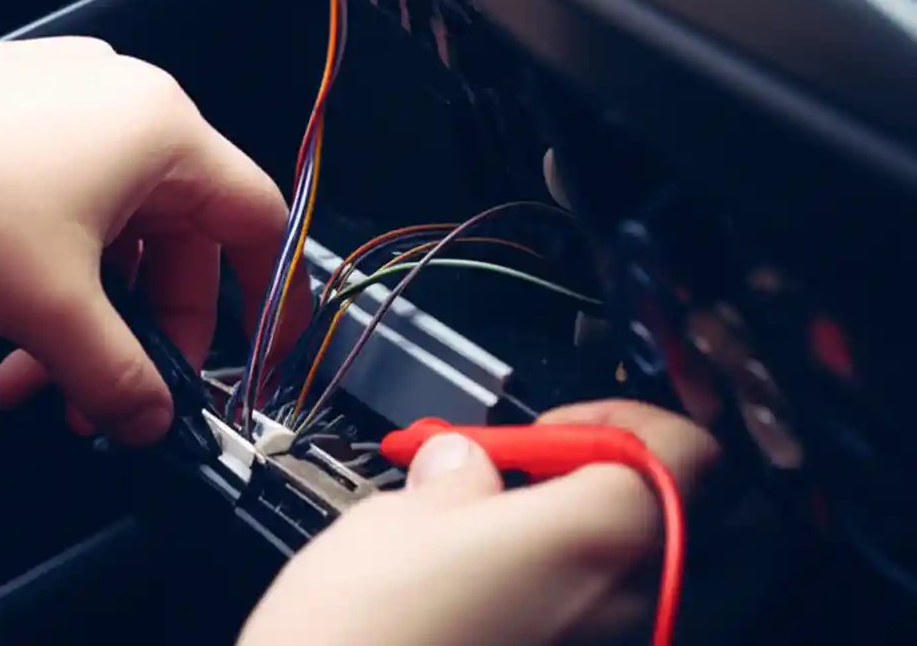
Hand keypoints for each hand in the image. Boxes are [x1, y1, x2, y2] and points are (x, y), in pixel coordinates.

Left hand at [0, 37, 309, 444]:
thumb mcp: (50, 307)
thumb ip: (119, 376)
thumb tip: (152, 418)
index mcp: (163, 132)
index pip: (254, 223)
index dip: (265, 300)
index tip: (258, 354)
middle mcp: (127, 111)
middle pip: (178, 246)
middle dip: (143, 333)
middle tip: (115, 392)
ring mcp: (73, 113)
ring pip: (116, 240)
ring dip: (87, 318)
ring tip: (39, 377)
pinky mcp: (25, 126)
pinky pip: (71, 216)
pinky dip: (55, 278)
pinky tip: (13, 330)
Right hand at [239, 401, 719, 645]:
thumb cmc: (356, 641)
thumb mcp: (394, 521)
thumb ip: (455, 479)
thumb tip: (464, 465)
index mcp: (596, 538)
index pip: (687, 452)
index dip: (626, 421)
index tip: (557, 428)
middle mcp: (628, 609)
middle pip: (678, 520)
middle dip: (613, 485)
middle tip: (532, 478)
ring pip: (642, 580)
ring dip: (586, 543)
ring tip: (498, 535)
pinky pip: (601, 625)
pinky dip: (566, 596)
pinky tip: (496, 590)